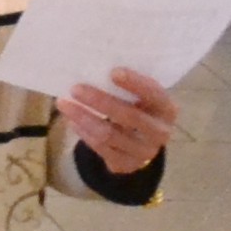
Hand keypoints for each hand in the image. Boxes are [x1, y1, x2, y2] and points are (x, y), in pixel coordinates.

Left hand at [57, 65, 178, 171]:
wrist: (141, 145)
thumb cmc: (137, 110)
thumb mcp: (140, 99)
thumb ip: (127, 87)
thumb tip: (93, 66)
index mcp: (166, 109)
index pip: (154, 94)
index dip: (135, 83)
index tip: (113, 72)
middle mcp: (160, 131)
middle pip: (129, 116)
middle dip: (100, 101)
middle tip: (75, 88)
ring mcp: (145, 151)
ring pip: (109, 134)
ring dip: (83, 117)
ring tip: (63, 103)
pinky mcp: (127, 164)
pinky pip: (101, 147)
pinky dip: (83, 132)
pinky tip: (72, 121)